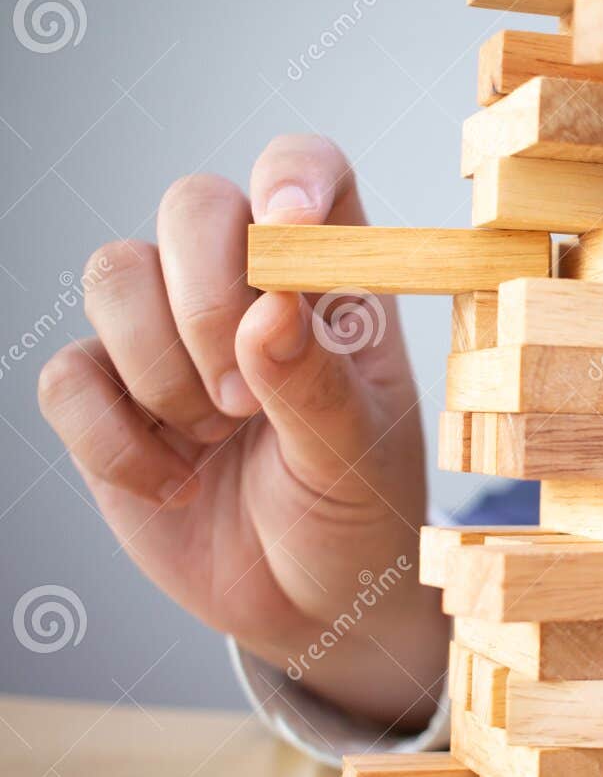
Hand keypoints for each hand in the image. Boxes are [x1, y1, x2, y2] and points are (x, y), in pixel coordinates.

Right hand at [37, 135, 445, 725]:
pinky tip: (176, 487)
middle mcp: (245, 289)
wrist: (312, 604)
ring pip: (113, 274)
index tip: (287, 224)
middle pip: (191, 203)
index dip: (289, 176)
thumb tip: (268, 308)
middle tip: (243, 397)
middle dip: (203, 295)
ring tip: (219, 439)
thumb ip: (315, 385)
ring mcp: (167, 337)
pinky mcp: (107, 398)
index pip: (305, 172)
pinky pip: (67, 374)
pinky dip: (115, 439)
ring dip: (161, 370)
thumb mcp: (360, 459)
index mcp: (332, 282)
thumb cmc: (358, 514)